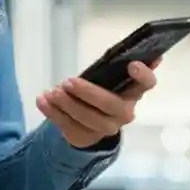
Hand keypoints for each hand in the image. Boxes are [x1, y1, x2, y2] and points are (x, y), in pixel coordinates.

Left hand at [36, 58, 160, 149]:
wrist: (91, 124)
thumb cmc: (102, 92)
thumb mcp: (108, 78)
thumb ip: (115, 65)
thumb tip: (143, 53)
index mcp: (133, 93)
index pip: (147, 84)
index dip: (143, 75)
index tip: (132, 64)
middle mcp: (124, 113)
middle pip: (110, 104)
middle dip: (88, 93)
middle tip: (68, 81)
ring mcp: (106, 128)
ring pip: (87, 119)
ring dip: (67, 104)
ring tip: (52, 92)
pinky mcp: (85, 137)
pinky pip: (67, 126)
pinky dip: (52, 113)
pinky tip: (42, 100)